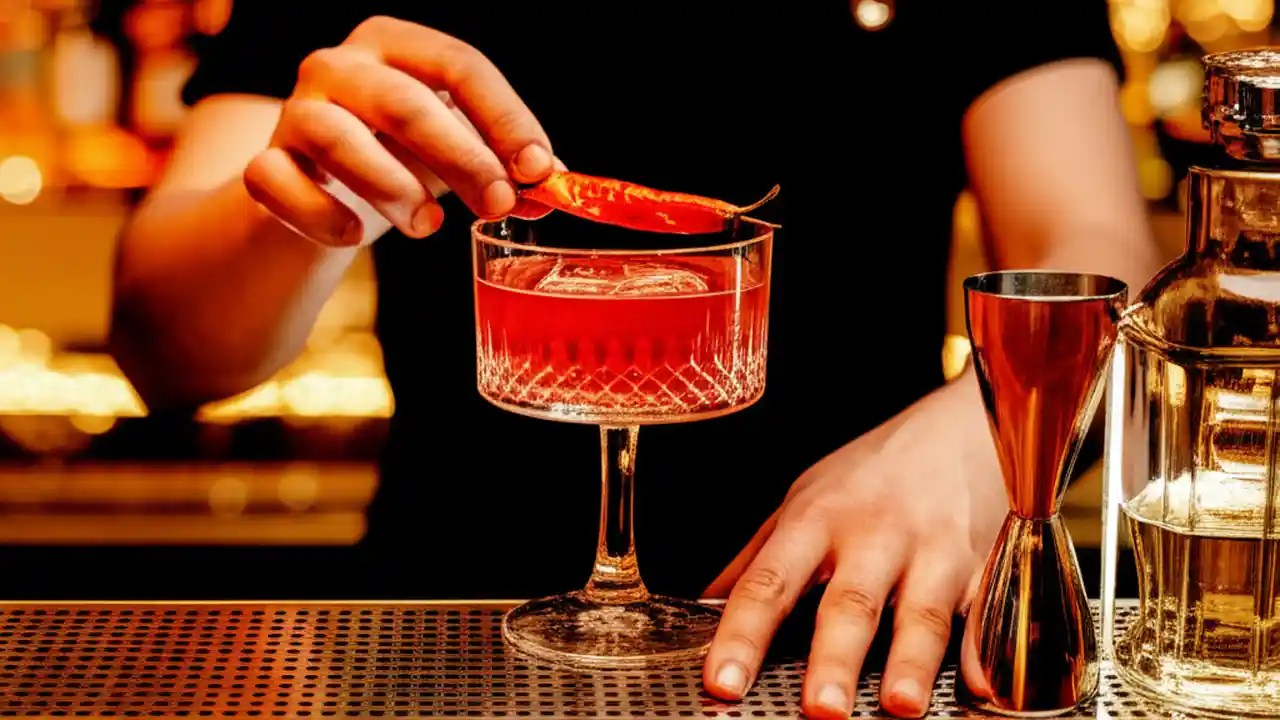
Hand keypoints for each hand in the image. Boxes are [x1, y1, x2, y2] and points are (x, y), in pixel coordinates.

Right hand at [243, 15, 555, 246]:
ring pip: (335, 137)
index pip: (459, 66)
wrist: (310, 199)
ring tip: (430, 226)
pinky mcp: (262, 166)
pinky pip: (278, 183)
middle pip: (403, 101)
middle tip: (499, 204)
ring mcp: (293, 113)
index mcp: (394, 45)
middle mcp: (338, 67)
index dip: (505, 118)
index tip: (540, 168)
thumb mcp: (454, 154)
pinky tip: (354, 237)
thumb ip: (503, 165)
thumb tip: (556, 186)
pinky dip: (320, 215)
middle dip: (461, 157)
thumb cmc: (395, 161)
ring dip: (392, 187)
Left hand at [701, 370, 1006, 717]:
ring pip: (920, 614)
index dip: (743, 634)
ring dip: (910, 663)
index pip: (768, 583)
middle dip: (833, 659)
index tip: (722, 680)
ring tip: (899, 707)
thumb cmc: (872, 473)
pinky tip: (981, 688)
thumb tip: (703, 609)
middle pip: (849, 604)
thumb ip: (758, 559)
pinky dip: (986, 652)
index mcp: (815, 520)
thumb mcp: (804, 500)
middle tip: (818, 710)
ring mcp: (934, 552)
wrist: (960, 425)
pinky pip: (987, 611)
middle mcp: (873, 535)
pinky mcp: (986, 566)